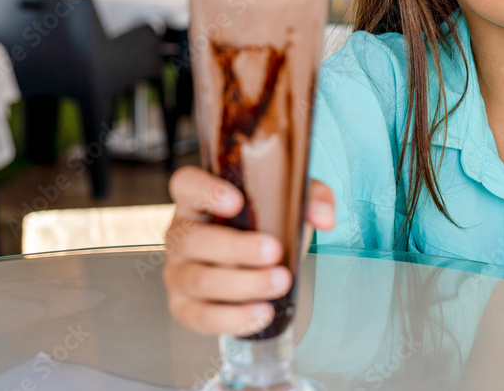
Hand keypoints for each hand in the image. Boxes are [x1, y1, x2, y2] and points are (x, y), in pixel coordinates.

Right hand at [162, 166, 335, 335]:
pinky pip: (201, 317)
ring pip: (199, 280)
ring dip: (243, 284)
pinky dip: (233, 318)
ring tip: (280, 283)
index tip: (236, 200)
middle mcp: (182, 234)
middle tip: (275, 252)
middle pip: (194, 239)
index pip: (186, 185)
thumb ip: (310, 197)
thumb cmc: (265, 226)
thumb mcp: (288, 202)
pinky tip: (262, 313)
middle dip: (237, 248)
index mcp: (198, 199)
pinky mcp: (184, 307)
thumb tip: (325, 216)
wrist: (260, 264)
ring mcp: (179, 272)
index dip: (205, 191)